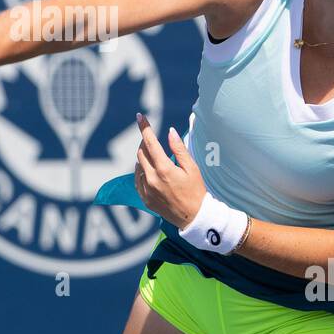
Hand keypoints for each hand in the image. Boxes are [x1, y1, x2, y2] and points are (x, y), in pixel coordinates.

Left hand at [133, 111, 206, 227]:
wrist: (194, 217)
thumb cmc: (196, 190)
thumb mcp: (192, 168)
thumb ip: (179, 149)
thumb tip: (170, 131)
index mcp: (164, 169)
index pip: (150, 142)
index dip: (144, 127)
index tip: (139, 116)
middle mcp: (152, 179)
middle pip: (141, 152)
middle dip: (145, 142)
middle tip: (152, 139)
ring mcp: (147, 189)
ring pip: (138, 165)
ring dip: (144, 157)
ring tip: (156, 158)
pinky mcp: (145, 198)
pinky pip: (137, 179)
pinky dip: (141, 171)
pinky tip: (150, 170)